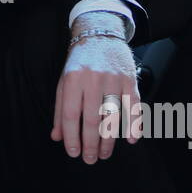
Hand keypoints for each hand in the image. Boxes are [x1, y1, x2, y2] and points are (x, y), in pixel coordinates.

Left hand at [50, 22, 139, 164]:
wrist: (100, 33)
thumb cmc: (79, 62)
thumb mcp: (64, 82)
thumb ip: (59, 109)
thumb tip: (57, 137)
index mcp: (73, 80)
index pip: (70, 114)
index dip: (71, 137)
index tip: (73, 153)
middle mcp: (93, 79)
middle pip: (91, 119)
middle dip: (90, 144)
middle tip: (90, 159)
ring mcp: (113, 79)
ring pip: (112, 116)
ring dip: (109, 140)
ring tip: (104, 154)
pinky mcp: (130, 79)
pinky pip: (133, 105)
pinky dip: (134, 124)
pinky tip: (130, 139)